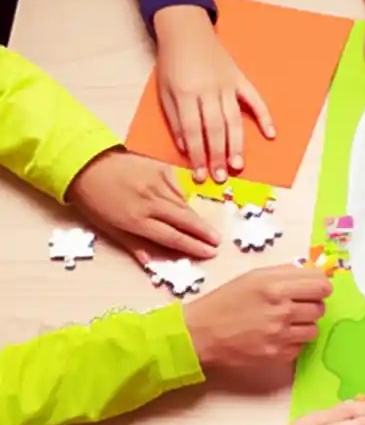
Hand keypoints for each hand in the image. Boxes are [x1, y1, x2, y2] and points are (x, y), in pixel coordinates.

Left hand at [66, 149, 219, 265]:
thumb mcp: (108, 227)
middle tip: (218, 242)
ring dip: (196, 218)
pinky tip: (184, 206)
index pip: (171, 237)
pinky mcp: (161, 168)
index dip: (193, 246)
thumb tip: (151, 261)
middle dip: (204, 232)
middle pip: (185, 220)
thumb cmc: (94, 199)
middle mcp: (150, 201)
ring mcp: (157, 183)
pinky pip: (178, 188)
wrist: (86, 163)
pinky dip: (183, 199)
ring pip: (184, 204)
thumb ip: (132, 244)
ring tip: (207, 229)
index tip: (209, 253)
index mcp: (135, 219)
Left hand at [154, 6, 274, 184]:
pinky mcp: (240, 79)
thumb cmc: (172, 63)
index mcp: (185, 93)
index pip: (192, 131)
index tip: (200, 174)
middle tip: (221, 176)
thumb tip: (186, 148)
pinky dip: (265, 116)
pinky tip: (270, 134)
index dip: (197, 155)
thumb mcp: (164, 90)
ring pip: (234, 119)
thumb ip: (174, 120)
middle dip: (218, 155)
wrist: (186, 30)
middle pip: (215, 129)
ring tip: (239, 165)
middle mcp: (208, 90)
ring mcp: (227, 85)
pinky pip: (255, 99)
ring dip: (237, 144)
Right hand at [183, 265, 330, 369]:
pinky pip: (301, 346)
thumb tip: (315, 272)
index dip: (320, 286)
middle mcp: (281, 311)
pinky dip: (293, 341)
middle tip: (294, 305)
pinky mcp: (278, 355)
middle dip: (311, 305)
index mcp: (275, 287)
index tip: (313, 289)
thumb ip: (286, 273)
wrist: (201, 333)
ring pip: (314, 329)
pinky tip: (277, 335)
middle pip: (320, 308)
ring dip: (304, 324)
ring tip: (285, 321)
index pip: (322, 286)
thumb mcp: (254, 276)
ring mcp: (280, 336)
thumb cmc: (226, 301)